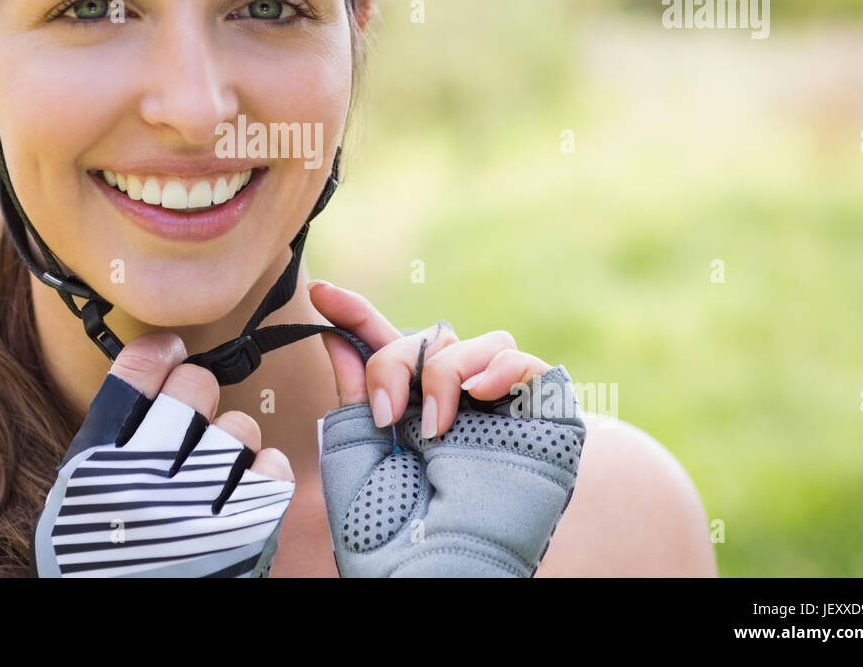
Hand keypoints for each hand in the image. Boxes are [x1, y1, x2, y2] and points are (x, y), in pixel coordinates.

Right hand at [31, 332, 294, 577]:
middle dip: (198, 394)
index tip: (171, 352)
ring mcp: (194, 509)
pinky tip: (248, 488)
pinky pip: (273, 470)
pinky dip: (266, 472)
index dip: (160, 353)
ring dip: (233, 441)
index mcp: (93, 467)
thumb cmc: (102, 561)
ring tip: (219, 466)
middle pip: (193, 388)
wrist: (119, 624)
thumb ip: (107, 446)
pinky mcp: (239, 539)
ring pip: (239, 427)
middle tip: (194, 416)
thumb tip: (154, 383)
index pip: (136, 373)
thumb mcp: (79, 500)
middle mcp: (142, 481)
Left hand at [308, 280, 585, 576]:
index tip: (319, 293)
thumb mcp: (356, 454)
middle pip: (432, 337)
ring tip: (433, 426)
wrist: (435, 569)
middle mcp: (457, 403)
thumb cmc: (389, 530)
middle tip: (386, 412)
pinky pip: (532, 367)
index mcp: (412, 408)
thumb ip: (354, 393)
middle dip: (398, 360)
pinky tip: (478, 395)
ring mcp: (501, 412)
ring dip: (448, 371)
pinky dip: (503, 369)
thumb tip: (333, 337)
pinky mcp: (543, 424)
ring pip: (482, 342)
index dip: (354, 313)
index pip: (386, 344)